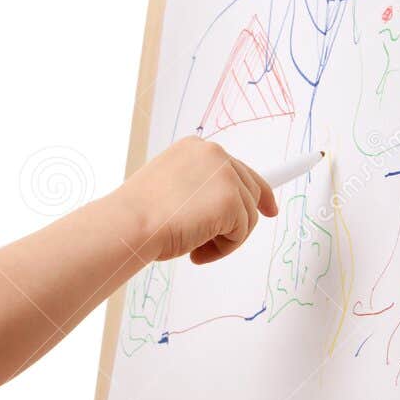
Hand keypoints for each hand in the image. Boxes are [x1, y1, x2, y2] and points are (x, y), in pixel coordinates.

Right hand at [122, 136, 278, 265]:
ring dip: (224, 239)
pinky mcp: (232, 200)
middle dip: (239, 223)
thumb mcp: (170, 189)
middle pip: (251, 192)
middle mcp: (214, 153)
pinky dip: (223, 249)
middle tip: (214, 244)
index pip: (237, 167)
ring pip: (247, 216)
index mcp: (195, 148)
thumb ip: (198, 189)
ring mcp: (226, 175)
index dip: (257, 191)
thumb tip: (224, 209)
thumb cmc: (138, 215)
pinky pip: (242, 233)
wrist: (129, 225)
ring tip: (193, 248)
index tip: (269, 208)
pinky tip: (196, 251)